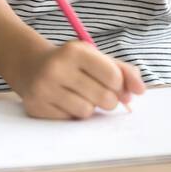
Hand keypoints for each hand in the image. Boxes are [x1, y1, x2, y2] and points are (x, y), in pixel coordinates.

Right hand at [18, 40, 145, 119]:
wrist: (30, 64)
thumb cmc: (71, 63)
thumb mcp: (95, 58)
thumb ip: (123, 71)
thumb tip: (140, 91)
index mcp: (75, 51)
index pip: (113, 77)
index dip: (119, 85)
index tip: (113, 83)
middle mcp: (57, 68)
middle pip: (104, 98)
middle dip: (108, 99)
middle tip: (99, 93)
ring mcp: (44, 88)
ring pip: (86, 112)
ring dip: (89, 108)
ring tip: (79, 96)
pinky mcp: (36, 107)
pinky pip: (69, 120)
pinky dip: (72, 114)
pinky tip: (64, 101)